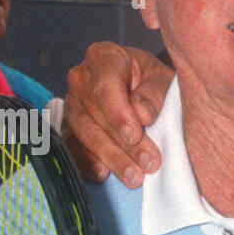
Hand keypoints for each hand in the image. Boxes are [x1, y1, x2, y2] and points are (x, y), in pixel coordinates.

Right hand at [62, 42, 172, 186]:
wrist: (144, 91)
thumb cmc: (154, 83)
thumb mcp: (163, 80)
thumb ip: (154, 93)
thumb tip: (141, 112)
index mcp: (104, 57)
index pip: (106, 85)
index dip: (119, 112)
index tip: (135, 135)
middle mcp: (81, 79)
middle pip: (97, 114)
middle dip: (124, 144)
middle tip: (148, 164)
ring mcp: (72, 104)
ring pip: (86, 134)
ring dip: (111, 158)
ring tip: (134, 177)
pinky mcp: (69, 128)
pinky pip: (73, 147)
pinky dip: (87, 162)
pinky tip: (102, 174)